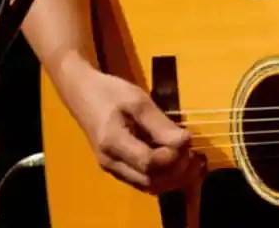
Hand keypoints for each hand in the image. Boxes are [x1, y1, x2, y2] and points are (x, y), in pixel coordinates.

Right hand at [63, 63, 204, 193]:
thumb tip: (185, 142)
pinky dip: (165, 177)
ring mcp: (113, 168)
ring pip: (149, 186)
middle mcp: (111, 162)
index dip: (172, 156)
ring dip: (174, 179)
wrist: (82, 94)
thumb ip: (160, 123)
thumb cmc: (110, 92)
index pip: (148, 162)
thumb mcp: (137, 100)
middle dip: (178, 172)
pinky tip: (180, 164)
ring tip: (194, 161)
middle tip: (196, 153)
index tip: (188, 139)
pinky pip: (144, 181)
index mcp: (112, 142)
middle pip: (150, 181)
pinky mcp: (118, 168)